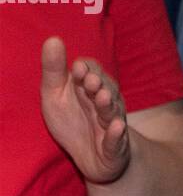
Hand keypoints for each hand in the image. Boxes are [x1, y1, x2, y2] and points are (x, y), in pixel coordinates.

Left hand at [40, 36, 131, 184]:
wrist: (95, 157)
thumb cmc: (74, 121)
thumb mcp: (56, 96)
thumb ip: (54, 70)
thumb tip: (53, 38)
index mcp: (90, 88)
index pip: (92, 72)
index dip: (85, 70)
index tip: (76, 67)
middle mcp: (104, 102)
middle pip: (104, 89)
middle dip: (98, 84)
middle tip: (89, 80)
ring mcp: (111, 123)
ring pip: (111, 112)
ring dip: (107, 104)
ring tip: (102, 97)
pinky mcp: (114, 146)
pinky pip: (116, 139)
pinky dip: (116, 134)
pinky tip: (116, 126)